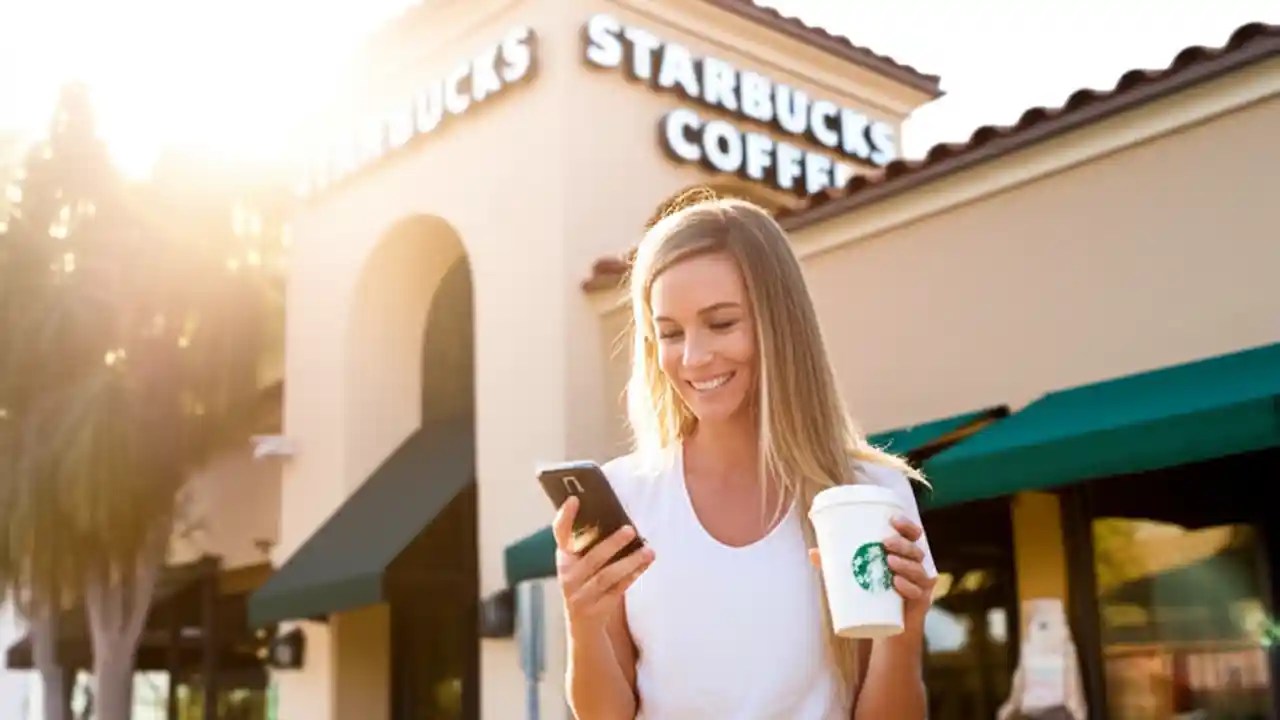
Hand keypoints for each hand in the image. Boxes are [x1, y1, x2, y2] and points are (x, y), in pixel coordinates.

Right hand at [553, 496, 654, 634]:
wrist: (582, 628)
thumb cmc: (586, 584)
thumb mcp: (581, 564)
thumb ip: (591, 545)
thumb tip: (619, 519)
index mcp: (564, 558)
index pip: (560, 534)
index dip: (564, 517)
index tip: (574, 499)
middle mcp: (568, 576)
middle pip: (591, 558)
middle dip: (611, 544)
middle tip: (630, 529)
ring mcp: (580, 596)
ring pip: (606, 576)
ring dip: (629, 562)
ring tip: (648, 551)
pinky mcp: (596, 611)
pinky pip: (617, 591)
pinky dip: (632, 576)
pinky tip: (645, 565)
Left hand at [808, 515, 935, 621]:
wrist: (887, 627)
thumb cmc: (873, 593)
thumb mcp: (856, 576)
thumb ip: (836, 564)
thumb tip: (812, 553)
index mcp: (904, 555)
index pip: (913, 535)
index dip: (907, 526)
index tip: (893, 520)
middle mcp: (916, 567)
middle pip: (916, 550)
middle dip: (902, 544)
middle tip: (884, 543)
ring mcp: (920, 586)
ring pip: (919, 570)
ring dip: (905, 564)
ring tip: (888, 562)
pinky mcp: (920, 604)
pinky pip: (918, 593)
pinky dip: (908, 587)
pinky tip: (897, 583)